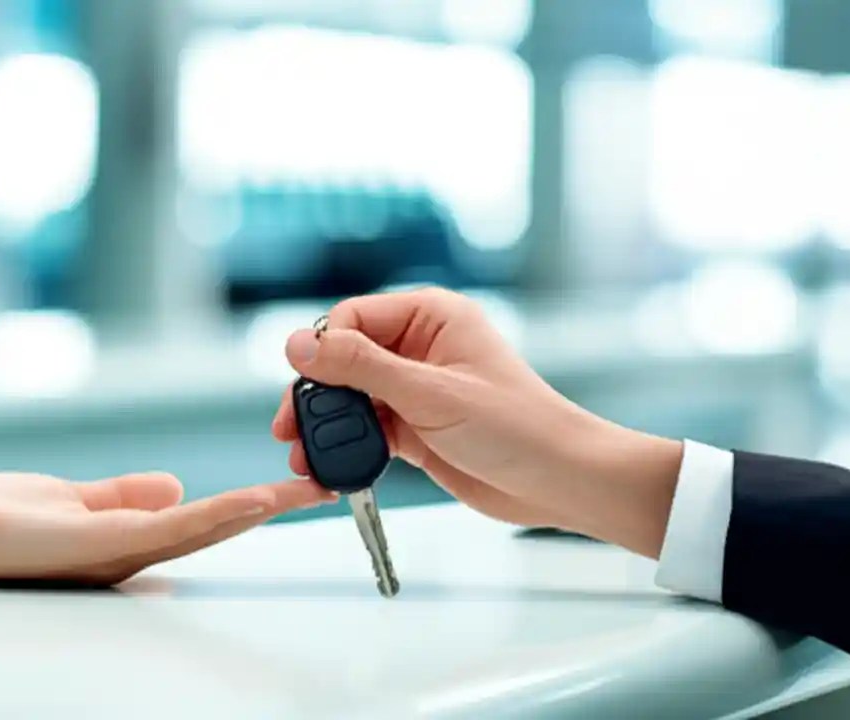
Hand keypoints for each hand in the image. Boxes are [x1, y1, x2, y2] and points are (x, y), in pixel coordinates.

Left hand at [0, 472, 334, 585]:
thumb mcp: (69, 497)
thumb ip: (121, 494)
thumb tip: (175, 485)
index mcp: (126, 536)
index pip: (202, 519)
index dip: (251, 505)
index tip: (295, 484)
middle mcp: (132, 551)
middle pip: (217, 528)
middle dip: (274, 510)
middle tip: (327, 488)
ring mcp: (119, 551)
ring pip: (206, 530)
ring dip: (260, 512)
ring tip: (308, 491)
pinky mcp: (101, 545)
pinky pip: (170, 529)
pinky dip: (217, 515)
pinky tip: (251, 501)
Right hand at [271, 287, 681, 556]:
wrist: (559, 482)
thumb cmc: (517, 427)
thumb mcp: (431, 394)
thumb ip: (362, 368)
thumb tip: (299, 344)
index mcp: (432, 316)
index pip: (354, 319)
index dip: (322, 351)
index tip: (302, 385)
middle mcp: (421, 346)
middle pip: (345, 360)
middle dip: (317, 396)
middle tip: (290, 429)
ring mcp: (417, 389)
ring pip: (352, 399)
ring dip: (328, 428)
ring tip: (305, 457)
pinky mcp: (417, 427)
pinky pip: (368, 431)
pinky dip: (348, 450)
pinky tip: (328, 470)